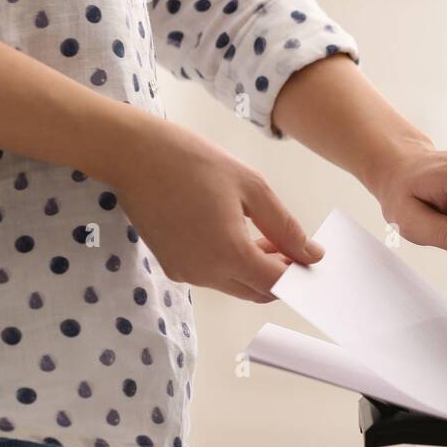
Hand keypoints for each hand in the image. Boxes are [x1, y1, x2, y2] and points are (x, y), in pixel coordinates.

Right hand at [104, 116, 322, 301]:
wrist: (133, 155)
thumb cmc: (193, 161)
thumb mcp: (252, 187)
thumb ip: (285, 226)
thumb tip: (311, 254)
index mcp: (228, 253)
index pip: (277, 283)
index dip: (300, 274)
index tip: (312, 257)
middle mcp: (205, 273)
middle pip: (257, 291)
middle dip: (281, 274)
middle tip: (295, 245)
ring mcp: (185, 273)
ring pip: (236, 285)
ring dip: (257, 269)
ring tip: (268, 235)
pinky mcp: (171, 266)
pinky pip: (213, 276)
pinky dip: (232, 265)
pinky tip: (238, 234)